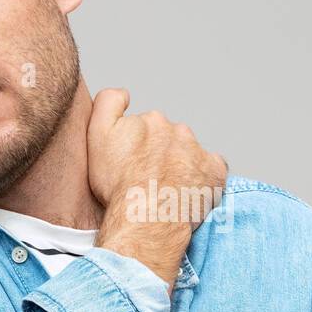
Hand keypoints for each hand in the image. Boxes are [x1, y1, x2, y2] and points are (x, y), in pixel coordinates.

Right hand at [87, 87, 227, 290]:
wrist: (145, 217)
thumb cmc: (119, 184)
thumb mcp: (97, 134)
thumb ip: (108, 102)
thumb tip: (126, 94)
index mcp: (152, 120)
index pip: (147, 128)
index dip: (137, 146)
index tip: (132, 164)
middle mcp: (178, 130)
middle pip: (170, 140)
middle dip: (161, 154)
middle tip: (148, 179)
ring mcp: (198, 151)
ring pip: (190, 154)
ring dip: (181, 165)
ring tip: (167, 189)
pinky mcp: (214, 172)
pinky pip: (212, 169)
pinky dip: (203, 177)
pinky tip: (189, 190)